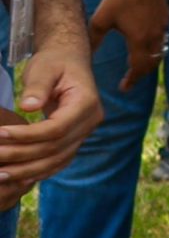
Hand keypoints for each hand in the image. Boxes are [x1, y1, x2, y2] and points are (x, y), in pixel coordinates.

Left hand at [0, 34, 104, 206]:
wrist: (70, 61)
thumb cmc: (55, 62)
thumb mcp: (44, 68)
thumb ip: (37, 86)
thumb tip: (27, 106)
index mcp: (86, 103)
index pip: (56, 128)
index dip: (27, 136)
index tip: (0, 135)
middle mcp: (91, 121)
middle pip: (56, 148)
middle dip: (22, 156)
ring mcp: (86, 132)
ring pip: (58, 159)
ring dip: (29, 169)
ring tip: (1, 174)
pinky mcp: (76, 139)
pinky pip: (60, 160)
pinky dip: (40, 170)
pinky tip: (20, 176)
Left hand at [88, 0, 168, 90]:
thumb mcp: (100, 20)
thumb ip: (94, 41)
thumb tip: (87, 57)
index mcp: (139, 40)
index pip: (139, 67)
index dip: (132, 80)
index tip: (124, 88)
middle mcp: (155, 36)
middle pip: (152, 63)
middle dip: (141, 74)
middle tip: (131, 79)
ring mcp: (163, 26)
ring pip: (160, 51)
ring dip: (150, 61)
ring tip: (138, 65)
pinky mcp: (166, 17)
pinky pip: (163, 39)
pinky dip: (155, 48)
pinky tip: (146, 44)